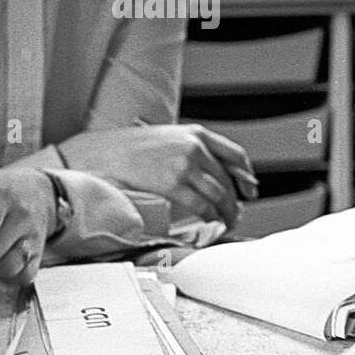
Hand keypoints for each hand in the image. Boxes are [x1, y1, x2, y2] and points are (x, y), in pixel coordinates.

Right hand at [58, 124, 256, 226]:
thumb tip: (213, 175)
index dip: (246, 176)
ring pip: (219, 194)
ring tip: (226, 222)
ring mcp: (185, 165)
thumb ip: (192, 151)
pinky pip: (202, 205)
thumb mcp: (168, 138)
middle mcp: (194, 147)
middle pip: (227, 179)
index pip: (235, 154)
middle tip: (235, 213)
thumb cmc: (131, 148)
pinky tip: (210, 221)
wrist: (104, 153)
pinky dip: (210, 216)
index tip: (250, 189)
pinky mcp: (173, 184)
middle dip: (235, 200)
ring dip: (226, 212)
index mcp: (196, 133)